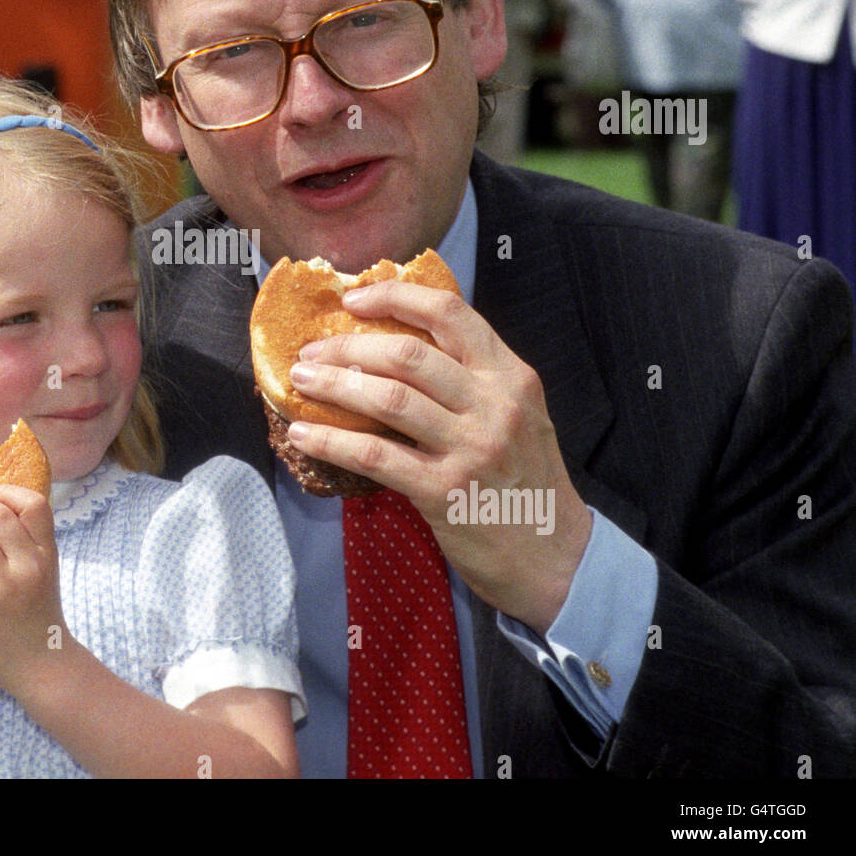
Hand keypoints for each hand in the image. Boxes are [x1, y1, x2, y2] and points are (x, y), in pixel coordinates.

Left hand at [285, 279, 592, 635]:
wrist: (555, 558)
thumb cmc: (524, 481)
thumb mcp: (517, 415)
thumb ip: (472, 380)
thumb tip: (394, 347)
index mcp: (510, 376)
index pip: (450, 314)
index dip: (395, 297)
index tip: (353, 299)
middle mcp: (494, 404)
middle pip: (407, 355)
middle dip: (348, 346)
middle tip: (311, 350)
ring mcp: (470, 448)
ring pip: (387, 398)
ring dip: (333, 385)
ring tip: (300, 380)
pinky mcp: (443, 491)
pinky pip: (373, 455)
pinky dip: (331, 440)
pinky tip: (303, 434)